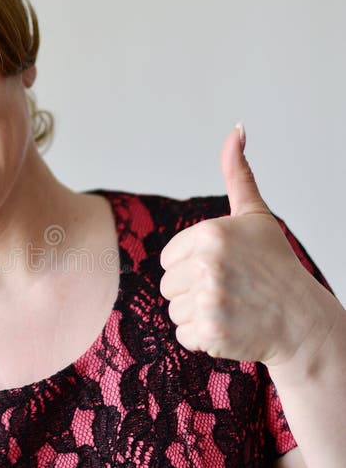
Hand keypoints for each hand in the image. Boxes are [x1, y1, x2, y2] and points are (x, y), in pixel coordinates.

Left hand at [160, 126, 317, 364]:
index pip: (168, 258)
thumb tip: (236, 129)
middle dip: (193, 291)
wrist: (301, 320)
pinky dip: (203, 338)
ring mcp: (209, 300)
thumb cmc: (274, 266)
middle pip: (168, 285)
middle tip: (230, 289)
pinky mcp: (210, 331)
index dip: (192, 265)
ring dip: (197, 314)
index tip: (224, 267)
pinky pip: (183, 335)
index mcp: (210, 234)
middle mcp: (207, 265)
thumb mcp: (255, 216)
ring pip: (174, 311)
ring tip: (231, 307)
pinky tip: (230, 327)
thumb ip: (238, 175)